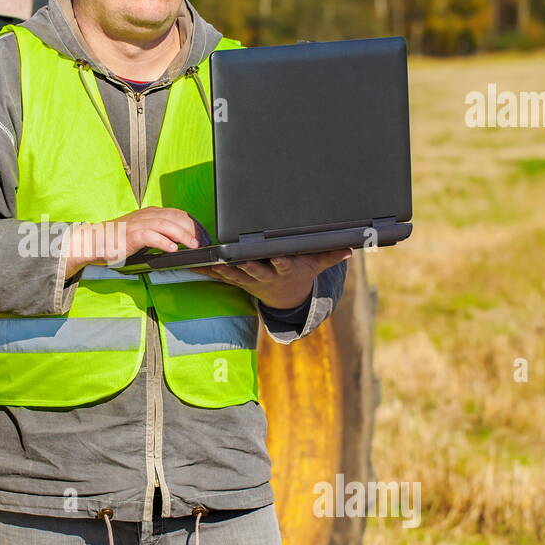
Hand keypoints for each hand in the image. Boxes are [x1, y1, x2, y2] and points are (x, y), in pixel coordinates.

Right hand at [63, 208, 204, 275]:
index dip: (193, 224)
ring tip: (193, 245)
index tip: (203, 235)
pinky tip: (172, 249)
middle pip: (175, 217)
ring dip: (182, 235)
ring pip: (166, 225)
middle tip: (203, 242)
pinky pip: (151, 236)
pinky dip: (163, 241)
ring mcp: (138, 224)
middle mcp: (146, 215)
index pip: (178, 214)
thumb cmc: (117, 240)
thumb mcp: (141, 233)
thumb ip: (158, 234)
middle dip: (192, 229)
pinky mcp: (131, 235)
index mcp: (150, 213)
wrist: (94, 241)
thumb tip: (177, 242)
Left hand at [192, 248, 351, 308]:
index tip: (275, 254)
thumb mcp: (317, 263)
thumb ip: (330, 254)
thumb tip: (351, 248)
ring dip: (220, 268)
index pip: (282, 264)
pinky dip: (207, 270)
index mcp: (285, 269)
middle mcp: (266, 276)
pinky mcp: (238, 280)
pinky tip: (193, 264)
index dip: (279, 260)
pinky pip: (220, 275)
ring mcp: (250, 280)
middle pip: (255, 269)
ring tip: (208, 260)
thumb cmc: (301, 272)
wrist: (286, 297)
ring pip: (234, 273)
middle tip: (235, 258)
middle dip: (245, 264)